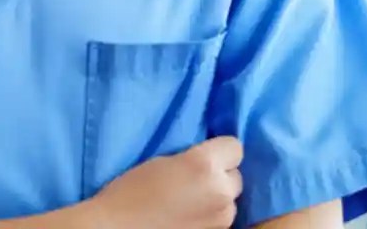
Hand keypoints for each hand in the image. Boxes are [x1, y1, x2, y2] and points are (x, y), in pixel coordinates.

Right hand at [86, 136, 243, 228]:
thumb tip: (210, 159)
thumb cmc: (130, 191)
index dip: (219, 149)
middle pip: (236, 176)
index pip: (235, 147)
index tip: (204, 154)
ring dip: (217, 197)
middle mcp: (221, 191)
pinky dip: (210, 215)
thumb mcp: (163, 160)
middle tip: (193, 179)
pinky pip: (221, 218)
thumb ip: (193, 158)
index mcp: (205, 165)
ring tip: (189, 200)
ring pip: (230, 199)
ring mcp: (223, 218)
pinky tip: (188, 216)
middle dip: (220, 175)